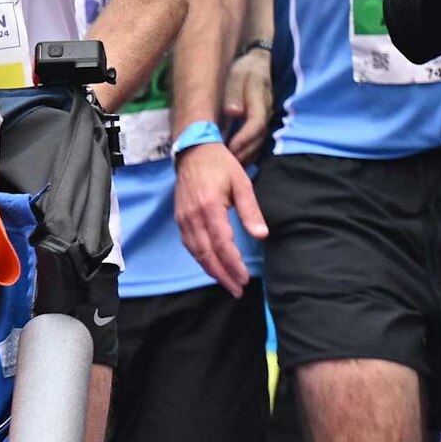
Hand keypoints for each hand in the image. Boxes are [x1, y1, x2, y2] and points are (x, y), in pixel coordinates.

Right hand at [174, 140, 265, 297]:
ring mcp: (183, 219)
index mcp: (210, 207)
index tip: (244, 278)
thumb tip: (261, 235)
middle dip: (222, 275)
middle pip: (207, 254)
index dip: (233, 264)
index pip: (222, 243)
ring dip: (211, 270)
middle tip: (236, 290)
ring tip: (227, 282)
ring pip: (196, 252)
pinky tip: (212, 266)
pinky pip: (189, 245)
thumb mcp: (241, 183)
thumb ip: (250, 211)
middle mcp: (193, 216)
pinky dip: (201, 259)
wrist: (192, 152)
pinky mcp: (179, 219)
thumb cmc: (220, 165)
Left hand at [223, 47, 272, 163]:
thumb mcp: (235, 76)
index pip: (256, 123)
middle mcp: (268, 110)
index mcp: (260, 98)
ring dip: (247, 156)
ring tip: (232, 167)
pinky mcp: (266, 123)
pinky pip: (260, 142)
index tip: (230, 149)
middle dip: (245, 153)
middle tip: (228, 164)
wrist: (258, 65)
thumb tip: (232, 111)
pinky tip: (238, 161)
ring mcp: (269, 118)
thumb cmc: (243, 70)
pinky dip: (250, 153)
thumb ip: (233, 93)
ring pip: (261, 142)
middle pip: (260, 138)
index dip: (244, 139)